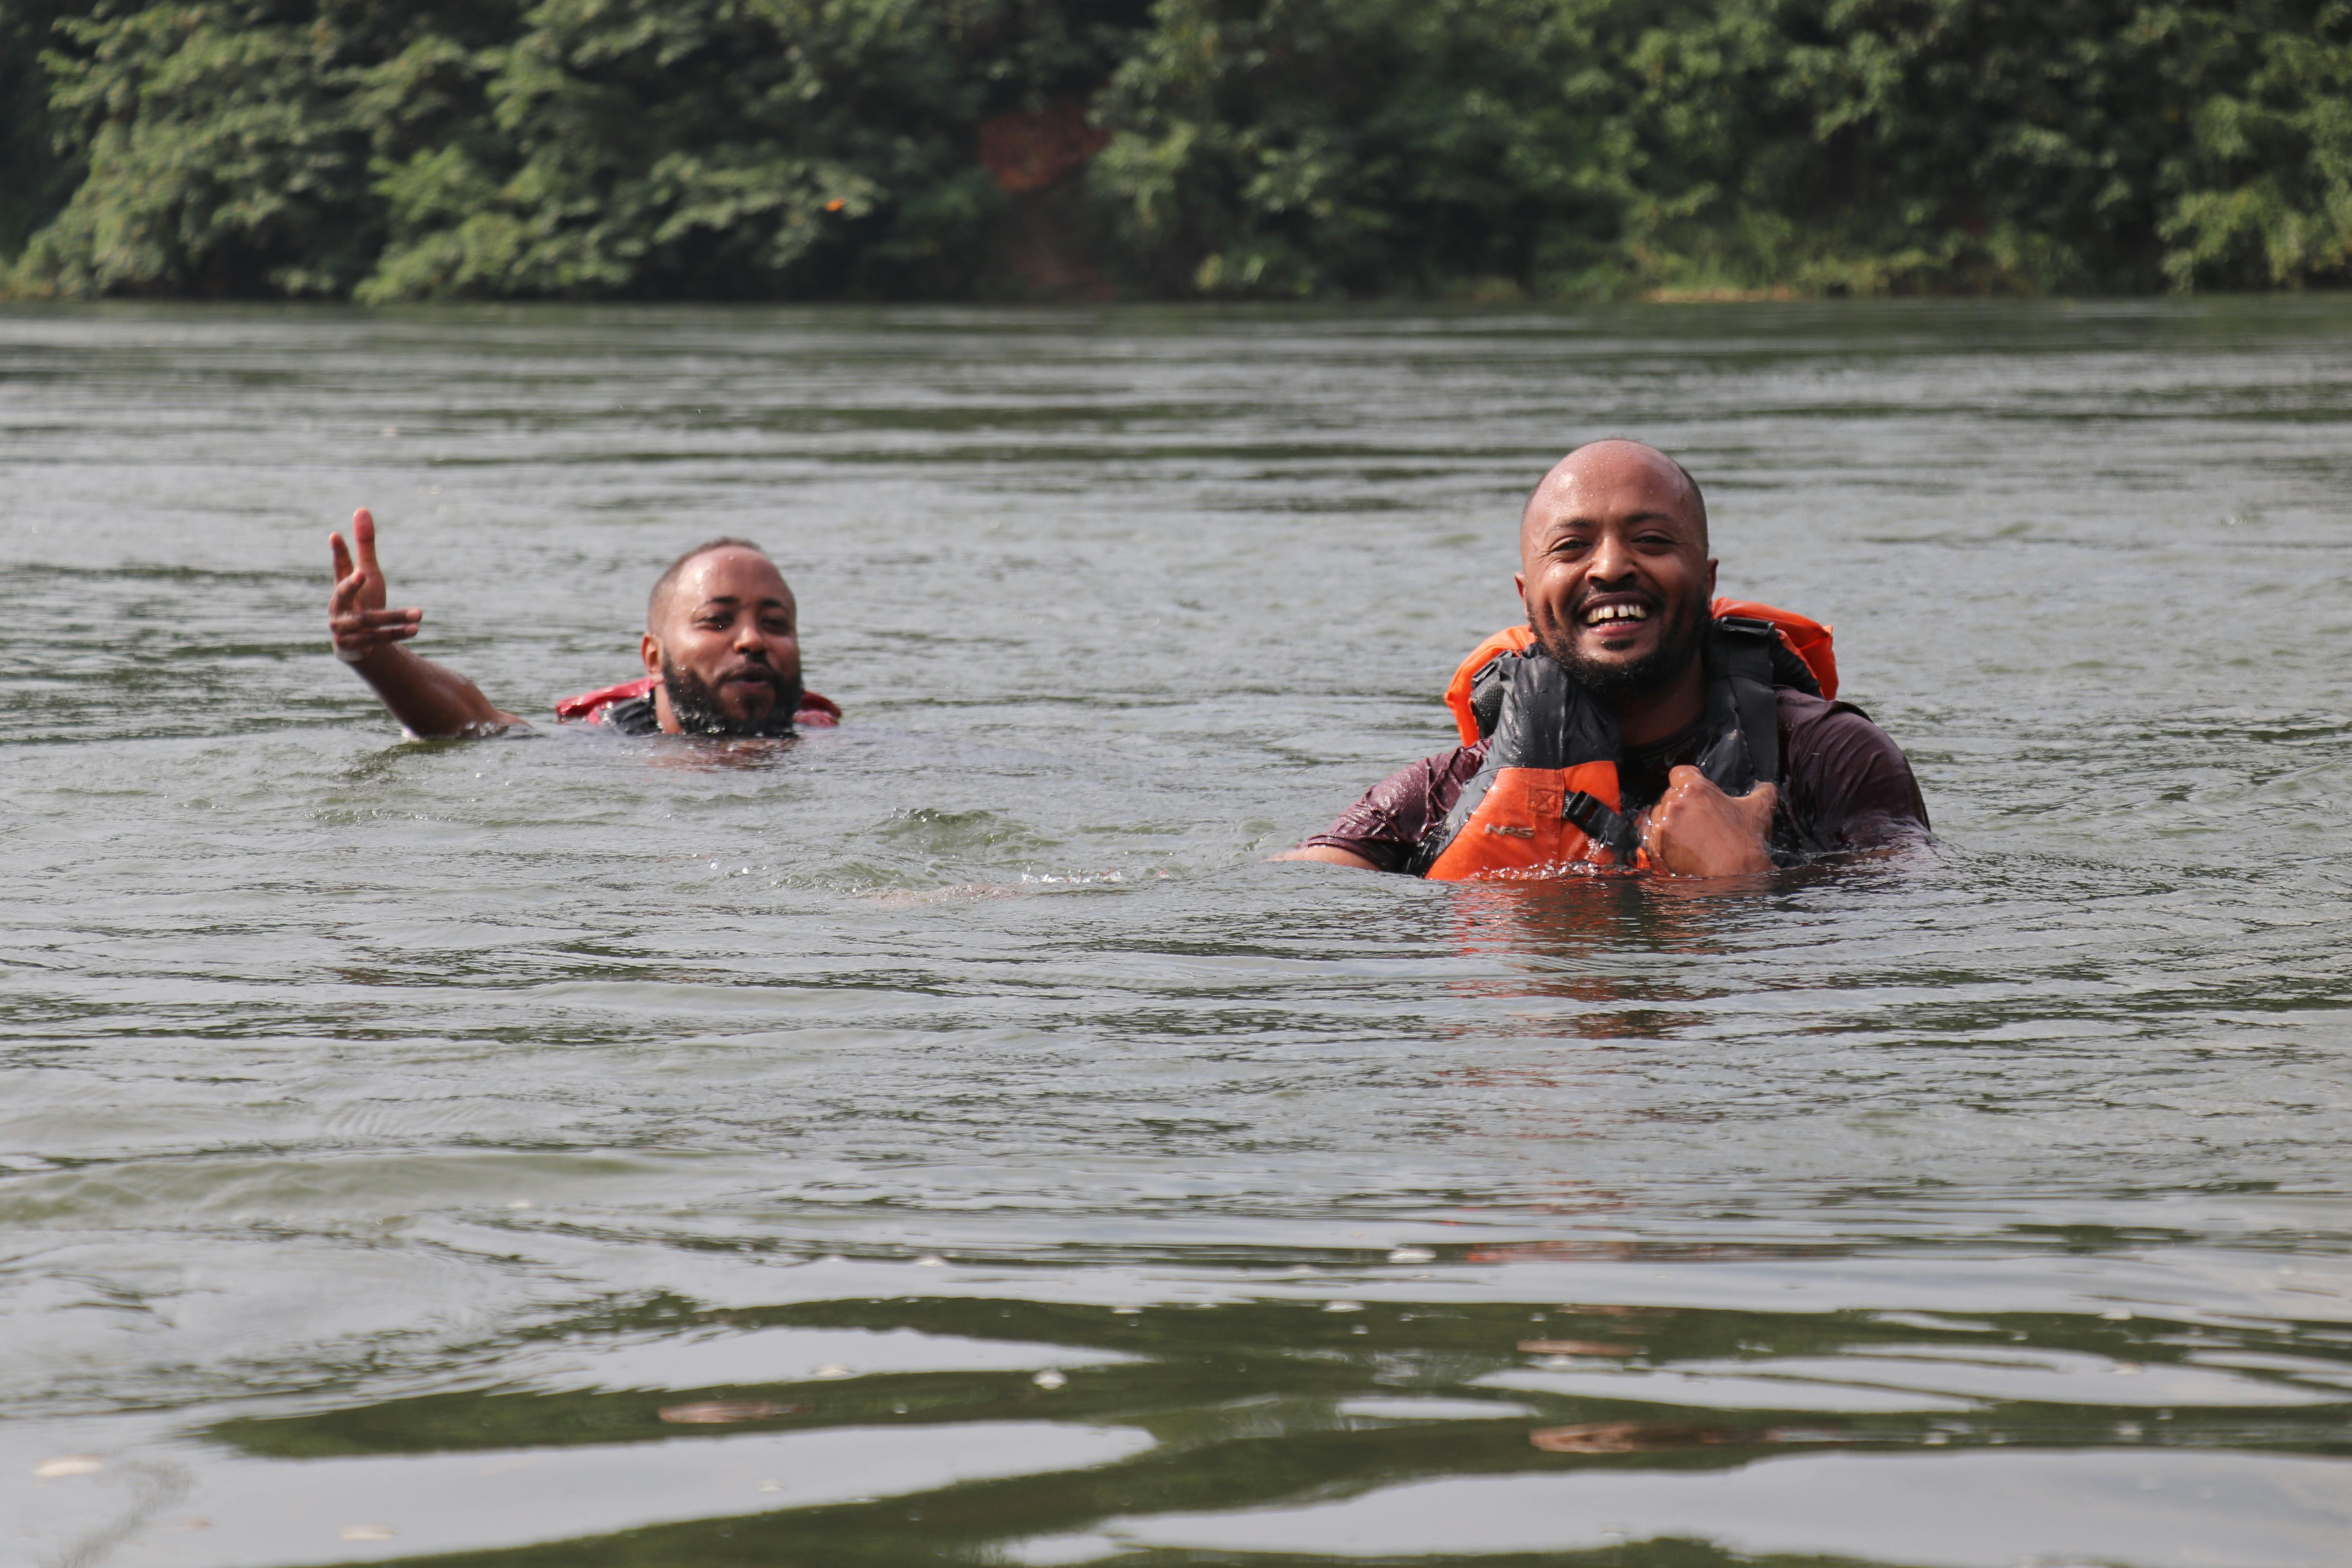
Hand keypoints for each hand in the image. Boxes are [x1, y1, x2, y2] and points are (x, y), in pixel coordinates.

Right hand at [328, 508, 423, 664]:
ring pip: (367, 622)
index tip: (335, 535)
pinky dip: (394, 634)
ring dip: (394, 618)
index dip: (337, 553)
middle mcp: (337, 607)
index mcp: (341, 588)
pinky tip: (414, 629)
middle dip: (352, 585)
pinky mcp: (351, 647)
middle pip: (342, 595)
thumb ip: (364, 545)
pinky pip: (374, 640)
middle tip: (364, 573)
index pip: (338, 567)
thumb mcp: (368, 573)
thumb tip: (361, 509)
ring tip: (419, 613)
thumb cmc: (363, 600)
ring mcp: (341, 628)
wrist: (359, 643)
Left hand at [1639, 766, 1776, 876]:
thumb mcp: (1760, 810)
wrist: (1735, 876)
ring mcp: (1662, 826)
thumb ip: (1762, 791)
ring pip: (1659, 815)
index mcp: (1695, 788)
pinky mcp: (1655, 846)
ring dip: (1670, 822)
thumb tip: (1765, 787)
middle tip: (1698, 819)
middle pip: (1669, 795)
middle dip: (1682, 804)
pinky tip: (1677, 847)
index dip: (1688, 780)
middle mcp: (1674, 804)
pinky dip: (1661, 840)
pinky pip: (1651, 836)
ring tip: (1689, 835)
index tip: (1695, 791)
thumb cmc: (1746, 842)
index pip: (1680, 773)